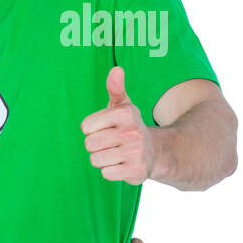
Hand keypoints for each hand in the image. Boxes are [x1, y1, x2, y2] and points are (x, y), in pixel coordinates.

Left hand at [81, 67, 154, 183]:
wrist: (157, 151)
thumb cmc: (130, 127)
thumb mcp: (123, 106)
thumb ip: (115, 88)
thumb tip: (116, 69)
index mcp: (125, 114)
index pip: (85, 127)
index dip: (92, 129)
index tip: (106, 128)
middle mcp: (132, 132)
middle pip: (89, 144)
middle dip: (96, 145)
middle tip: (111, 143)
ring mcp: (135, 152)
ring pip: (96, 160)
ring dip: (103, 159)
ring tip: (117, 154)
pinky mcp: (136, 171)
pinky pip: (105, 173)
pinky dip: (111, 171)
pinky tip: (123, 165)